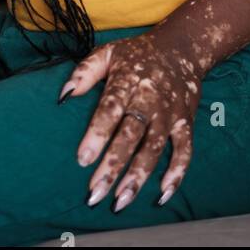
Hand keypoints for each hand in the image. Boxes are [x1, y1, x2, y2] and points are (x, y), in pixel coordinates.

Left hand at [58, 29, 202, 212]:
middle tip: (95, 192)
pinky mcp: (186, 123)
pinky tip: (162, 194)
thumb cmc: (137, 55)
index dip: (97, 135)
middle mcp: (149, 100)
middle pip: (130, 136)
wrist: (181, 49)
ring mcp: (169, 114)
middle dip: (113, 166)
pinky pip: (184, 151)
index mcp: (127, 82)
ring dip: (138, 177)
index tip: (82, 159)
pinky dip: (176, 174)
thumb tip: (64, 95)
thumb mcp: (108, 52)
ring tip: (120, 201)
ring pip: (154, 149)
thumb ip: (84, 72)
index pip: (110, 110)